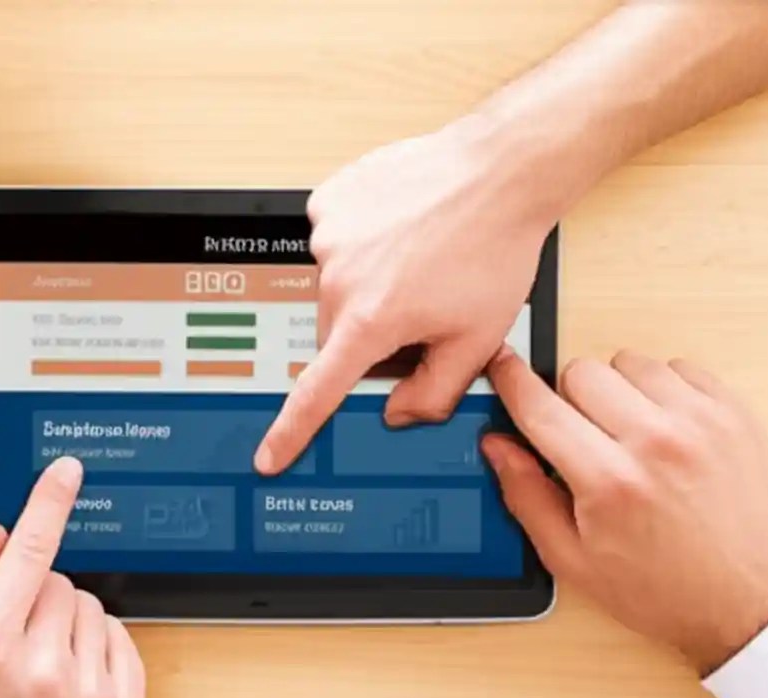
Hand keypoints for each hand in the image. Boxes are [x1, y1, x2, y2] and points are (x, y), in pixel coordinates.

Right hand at [0, 458, 145, 697]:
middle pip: (55, 580)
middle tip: (18, 640)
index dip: (46, 506)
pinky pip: (118, 634)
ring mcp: (86, 689)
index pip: (26, 558)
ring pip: (88, 604)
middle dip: (36, 597)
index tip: (66, 472)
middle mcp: (41, 668)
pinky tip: (73, 678)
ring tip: (45, 667)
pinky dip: (98, 646)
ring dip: (68, 622)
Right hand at [254, 121, 556, 473]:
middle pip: (334, 332)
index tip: (268, 457)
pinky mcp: (328, 201)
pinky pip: (332, 239)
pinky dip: (360, 241)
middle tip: (419, 305)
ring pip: (334, 284)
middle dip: (368, 331)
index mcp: (371, 320)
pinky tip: (400, 228)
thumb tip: (397, 410)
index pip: (318, 391)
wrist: (499, 169)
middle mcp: (339, 278)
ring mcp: (328, 235)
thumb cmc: (494, 246)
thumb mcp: (478, 339)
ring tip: (418, 254)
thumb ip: (434, 391)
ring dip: (366, 281)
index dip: (291, 431)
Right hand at [483, 347, 767, 673]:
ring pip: (628, 362)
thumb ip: (525, 494)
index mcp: (609, 482)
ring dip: (617, 390)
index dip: (511, 380)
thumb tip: (496, 444)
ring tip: (628, 432)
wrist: (741, 603)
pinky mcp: (734, 415)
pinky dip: (663, 389)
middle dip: (570, 400)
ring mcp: (702, 424)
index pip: (541, 408)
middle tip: (583, 437)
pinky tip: (664, 427)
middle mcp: (657, 444)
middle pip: (581, 372)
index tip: (502, 363)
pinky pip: (678, 367)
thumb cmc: (657, 587)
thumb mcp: (570, 558)